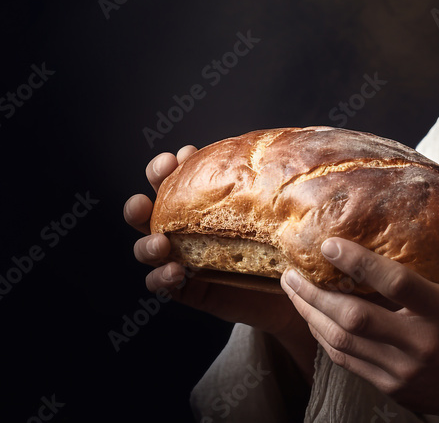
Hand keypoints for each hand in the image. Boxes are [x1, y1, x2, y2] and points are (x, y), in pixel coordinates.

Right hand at [124, 146, 315, 379]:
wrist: (298, 291)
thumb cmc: (287, 243)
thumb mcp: (276, 212)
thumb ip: (268, 187)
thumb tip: (284, 148)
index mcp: (202, 204)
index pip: (173, 179)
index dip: (169, 166)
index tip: (182, 155)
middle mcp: (186, 230)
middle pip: (148, 212)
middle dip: (140, 202)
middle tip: (147, 201)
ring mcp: (184, 259)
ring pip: (146, 249)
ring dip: (147, 243)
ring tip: (162, 243)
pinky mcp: (189, 289)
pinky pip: (161, 283)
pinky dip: (161, 277)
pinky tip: (175, 271)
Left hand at [280, 202, 438, 420]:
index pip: (397, 284)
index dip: (360, 264)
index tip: (329, 244)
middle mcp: (420, 344)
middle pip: (354, 318)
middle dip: (315, 294)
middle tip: (291, 271)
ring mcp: (402, 369)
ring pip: (342, 342)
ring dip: (311, 315)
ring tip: (293, 290)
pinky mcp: (391, 386)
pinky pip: (347, 361)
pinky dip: (324, 338)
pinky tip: (313, 317)